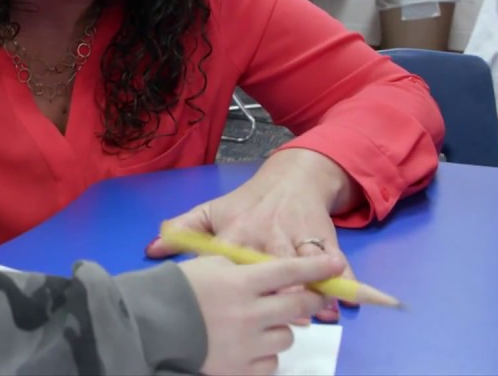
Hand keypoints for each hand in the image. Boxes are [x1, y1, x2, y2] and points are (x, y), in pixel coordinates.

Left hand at [147, 149, 360, 322]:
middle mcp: (267, 234)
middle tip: (279, 318)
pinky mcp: (325, 238)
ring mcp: (297, 236)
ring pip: (303, 266)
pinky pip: (336, 261)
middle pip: (270, 267)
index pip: (229, 259)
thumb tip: (151, 250)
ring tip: (316, 314)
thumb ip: (182, 231)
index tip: (231, 305)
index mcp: (236, 231)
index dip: (231, 283)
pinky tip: (345, 299)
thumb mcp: (212, 211)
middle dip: (276, 292)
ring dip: (310, 290)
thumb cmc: (248, 203)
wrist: (292, 178)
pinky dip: (342, 279)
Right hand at [176, 254, 343, 375]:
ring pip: (287, 337)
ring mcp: (248, 345)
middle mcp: (250, 313)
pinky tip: (247, 346)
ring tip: (259, 324)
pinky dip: (264, 354)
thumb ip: (241, 270)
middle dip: (310, 300)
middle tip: (310, 298)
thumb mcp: (208, 265)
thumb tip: (272, 279)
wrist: (150, 327)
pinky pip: (271, 363)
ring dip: (279, 328)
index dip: (316, 268)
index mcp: (241, 282)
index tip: (335, 265)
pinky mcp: (242, 370)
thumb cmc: (177, 289)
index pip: (289, 272)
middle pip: (298, 307)